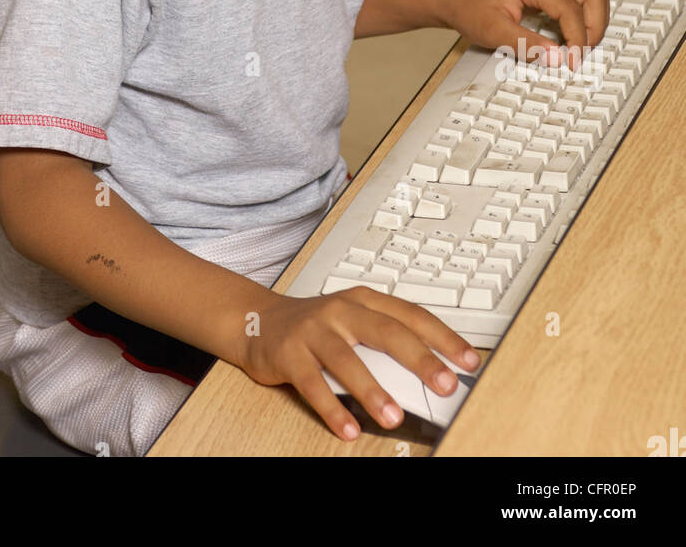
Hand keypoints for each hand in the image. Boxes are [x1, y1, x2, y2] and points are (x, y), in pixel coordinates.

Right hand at [239, 287, 479, 440]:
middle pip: (385, 332)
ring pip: (347, 359)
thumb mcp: (352, 321)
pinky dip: (332, 408)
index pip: (410, 315)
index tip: (469, 360)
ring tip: (393, 416)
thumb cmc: (316, 325)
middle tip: (445, 384)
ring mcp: (313, 331)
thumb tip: (432, 374)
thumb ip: (386, 340)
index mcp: (363, 300)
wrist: (259, 321)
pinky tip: (348, 428)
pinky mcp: (289, 354)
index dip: (442, 337)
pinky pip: (312, 384)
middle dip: (419, 359)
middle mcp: (340, 310)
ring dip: (373, 390)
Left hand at [444, 0, 608, 64]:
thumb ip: (527, 45)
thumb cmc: (469, 8)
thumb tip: (558, 58)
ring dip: (594, 17)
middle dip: (595, 24)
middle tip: (582, 50)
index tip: (572, 61)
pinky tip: (569, 35)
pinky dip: (584, 14)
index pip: (571, 9)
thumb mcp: (493, 32)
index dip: (578, 39)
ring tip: (580, 43)